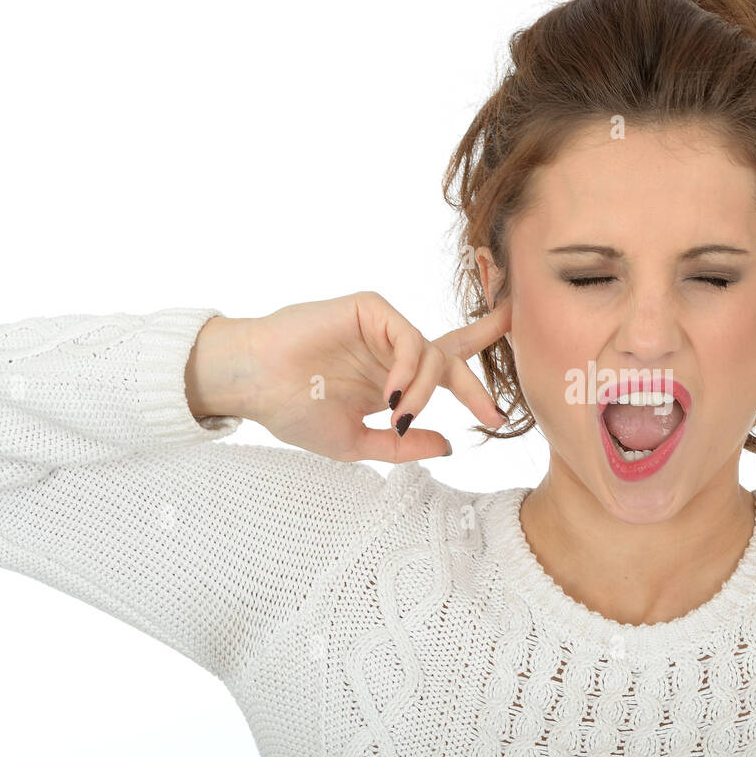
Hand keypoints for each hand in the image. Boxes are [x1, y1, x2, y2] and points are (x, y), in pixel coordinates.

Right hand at [243, 290, 511, 462]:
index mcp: (392, 377)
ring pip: (432, 355)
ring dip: (425, 391)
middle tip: (494, 413)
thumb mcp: (356, 442)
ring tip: (400, 414)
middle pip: (452, 356)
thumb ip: (401, 446)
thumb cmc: (293, 410)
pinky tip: (392, 394)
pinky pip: (409, 338)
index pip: (446, 370)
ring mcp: (383, 329)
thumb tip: (449, 447)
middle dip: (477, 385)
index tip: (501, 416)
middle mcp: (392, 350)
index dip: (477, 386)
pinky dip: (409, 370)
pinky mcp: (371, 309)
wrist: (253, 387)